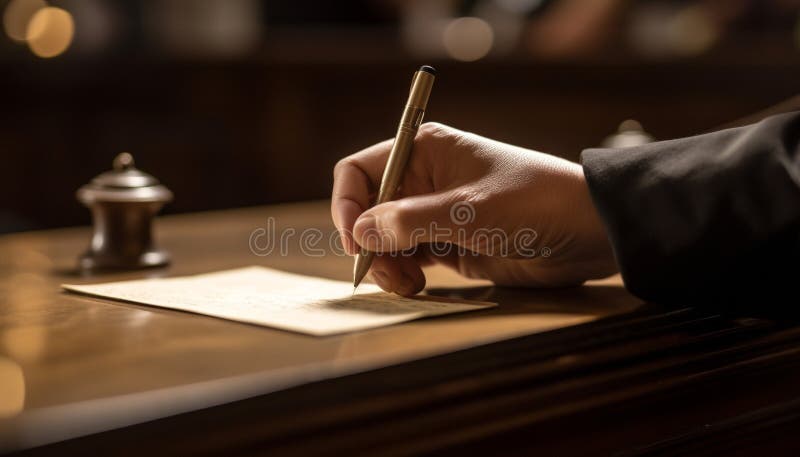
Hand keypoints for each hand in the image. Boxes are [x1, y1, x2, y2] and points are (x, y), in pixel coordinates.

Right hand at [332, 122, 617, 295]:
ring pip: (386, 240)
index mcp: (424, 152)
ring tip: (407, 284)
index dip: (347, 204)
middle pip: (368, 211)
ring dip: (386, 264)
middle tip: (384, 272)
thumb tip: (360, 232)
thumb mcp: (468, 211)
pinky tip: (416, 285)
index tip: (354, 241)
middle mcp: (425, 181)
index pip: (360, 171)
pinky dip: (404, 274)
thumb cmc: (533, 202)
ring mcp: (437, 214)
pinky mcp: (452, 245)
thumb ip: (409, 222)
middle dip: (368, 243)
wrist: (587, 230)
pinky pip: (410, 259)